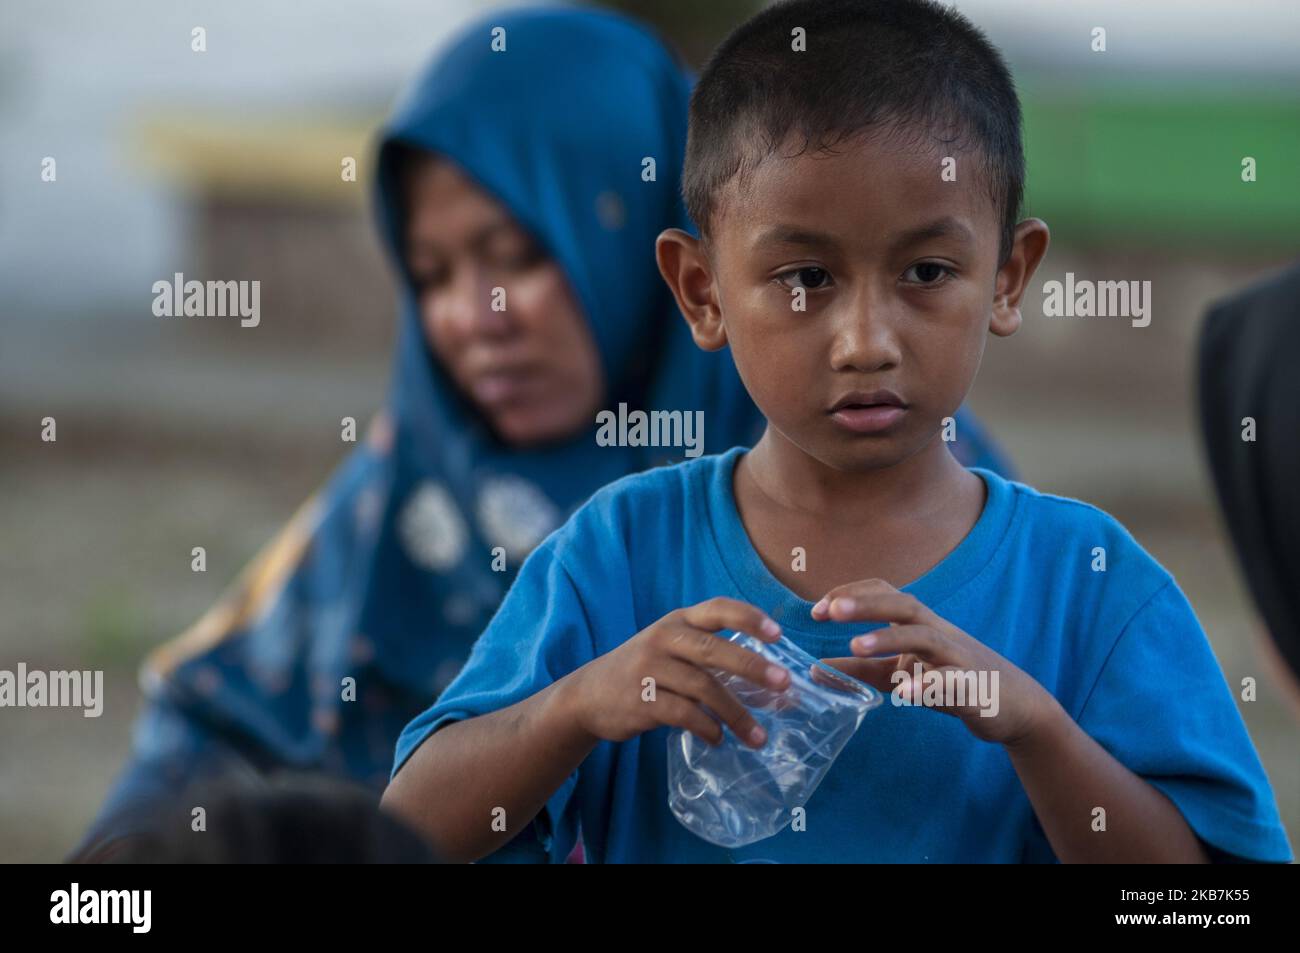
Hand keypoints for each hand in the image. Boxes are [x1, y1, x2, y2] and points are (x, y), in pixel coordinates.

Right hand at [561, 597, 789, 748]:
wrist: (588, 695)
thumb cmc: (645, 670)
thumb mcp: (671, 647)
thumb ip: (710, 656)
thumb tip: (769, 681)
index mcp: (678, 621)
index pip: (717, 609)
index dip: (749, 617)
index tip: (778, 634)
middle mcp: (663, 638)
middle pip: (713, 649)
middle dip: (752, 667)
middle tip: (784, 684)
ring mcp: (649, 669)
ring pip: (703, 688)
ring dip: (736, 714)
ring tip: (758, 736)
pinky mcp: (640, 701)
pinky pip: (683, 715)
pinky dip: (707, 729)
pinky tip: (718, 739)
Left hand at [813, 578, 1057, 746]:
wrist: (1016, 705)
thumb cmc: (951, 681)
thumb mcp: (900, 674)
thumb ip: (862, 669)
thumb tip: (816, 668)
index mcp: (919, 624)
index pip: (885, 593)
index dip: (852, 595)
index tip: (817, 609)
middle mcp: (938, 632)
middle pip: (904, 604)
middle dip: (866, 603)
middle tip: (829, 610)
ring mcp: (957, 658)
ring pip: (925, 636)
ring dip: (888, 637)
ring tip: (854, 647)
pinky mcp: (973, 687)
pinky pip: (950, 681)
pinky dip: (927, 685)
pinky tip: (902, 694)